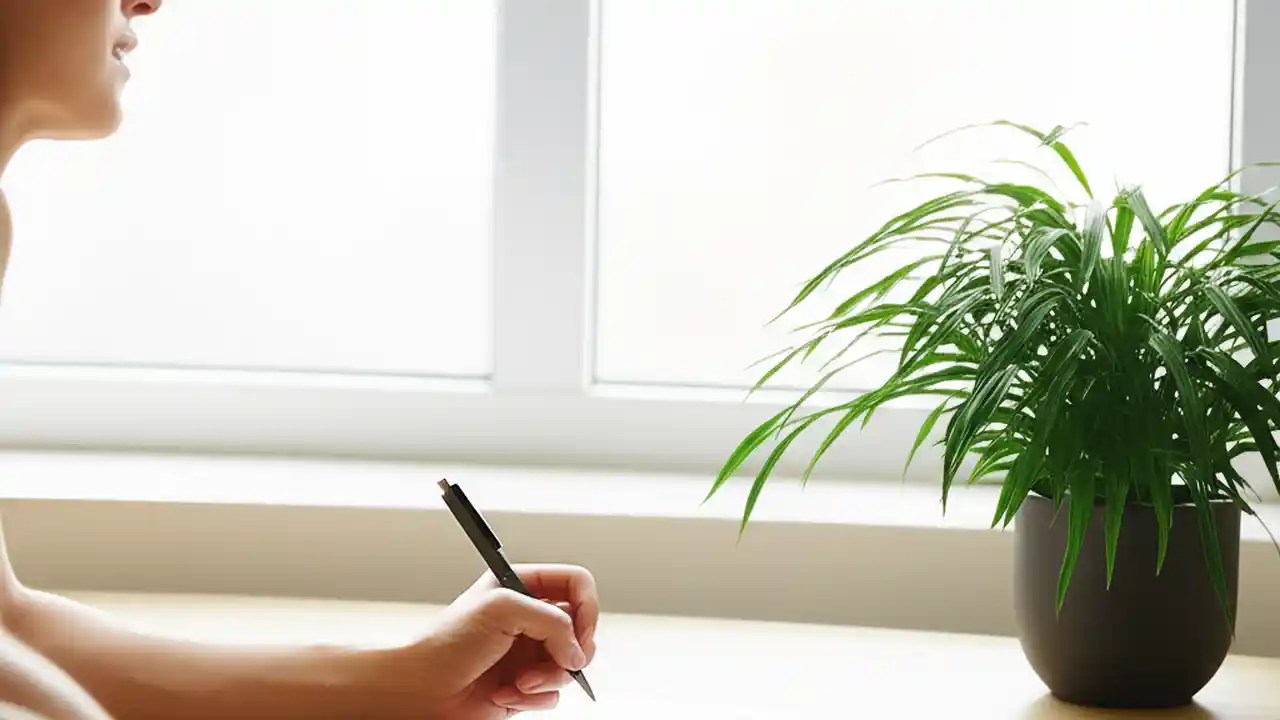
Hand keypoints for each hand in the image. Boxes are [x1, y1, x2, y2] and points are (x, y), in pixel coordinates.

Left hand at [401, 565, 598, 718]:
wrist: (419, 690)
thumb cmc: (447, 643)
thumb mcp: (503, 609)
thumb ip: (553, 621)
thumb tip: (577, 652)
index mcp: (522, 586)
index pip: (576, 583)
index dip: (588, 606)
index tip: (580, 631)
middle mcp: (528, 617)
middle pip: (581, 628)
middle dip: (571, 650)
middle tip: (560, 660)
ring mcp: (528, 652)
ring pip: (570, 665)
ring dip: (549, 677)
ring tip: (520, 681)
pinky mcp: (524, 685)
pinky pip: (553, 693)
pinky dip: (534, 698)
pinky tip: (505, 694)